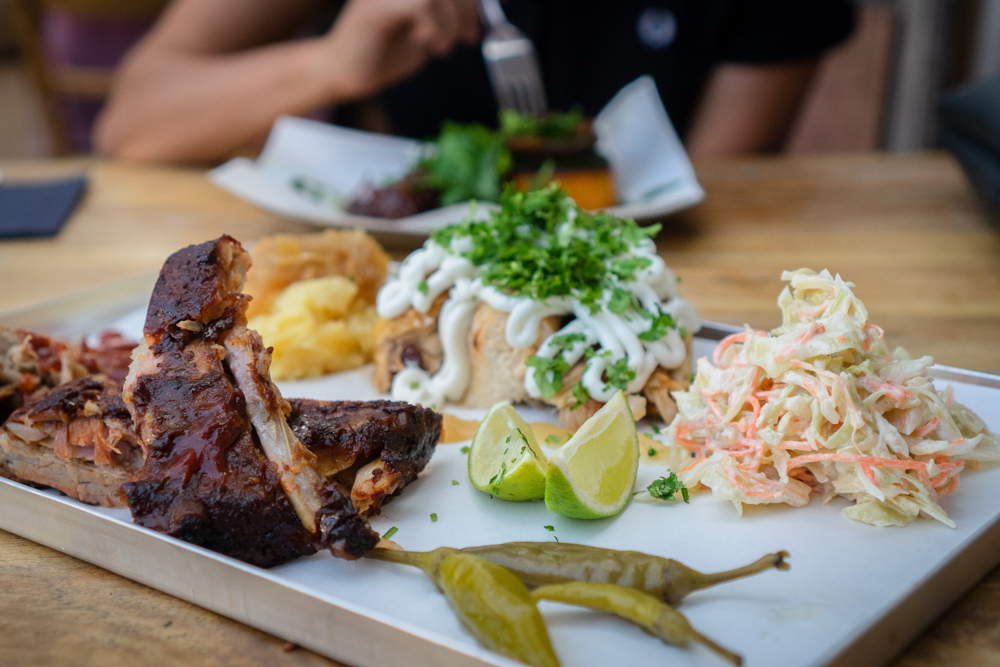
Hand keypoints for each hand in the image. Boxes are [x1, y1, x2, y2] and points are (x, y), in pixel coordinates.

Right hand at [323, 0, 479, 99]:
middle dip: (467, 10)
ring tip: (440, 47)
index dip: (473, 4)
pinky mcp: (375, 7)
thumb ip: (451, 16)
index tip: (475, 30)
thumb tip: (480, 9)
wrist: (344, 74)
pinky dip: (433, 26)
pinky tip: (423, 42)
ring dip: (450, 23)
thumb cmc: (384, 54)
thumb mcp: (430, 31)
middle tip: (465, 39)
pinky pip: (421, 3)